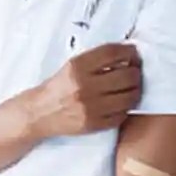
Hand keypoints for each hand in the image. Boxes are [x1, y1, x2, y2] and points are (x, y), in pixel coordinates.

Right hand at [23, 42, 140, 137]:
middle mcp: (84, 86)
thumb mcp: (71, 66)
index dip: (129, 51)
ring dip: (135, 90)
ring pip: (130, 96)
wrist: (39, 112)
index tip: (133, 53)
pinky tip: (121, 103)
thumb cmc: (58, 87)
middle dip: (136, 72)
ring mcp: (90, 107)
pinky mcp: (94, 124)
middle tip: (134, 72)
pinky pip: (123, 114)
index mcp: (77, 67)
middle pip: (127, 75)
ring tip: (131, 88)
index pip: (112, 53)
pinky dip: (126, 108)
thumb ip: (96, 60)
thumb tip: (127, 55)